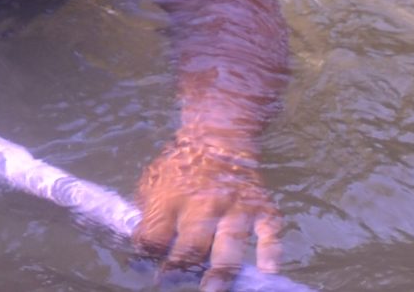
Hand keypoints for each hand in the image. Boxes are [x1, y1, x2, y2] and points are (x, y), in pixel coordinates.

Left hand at [133, 131, 281, 291]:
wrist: (217, 137)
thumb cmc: (180, 167)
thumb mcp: (153, 183)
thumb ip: (149, 215)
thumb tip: (143, 250)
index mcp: (170, 198)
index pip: (155, 235)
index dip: (150, 254)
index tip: (151, 268)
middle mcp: (203, 204)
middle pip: (191, 245)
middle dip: (181, 269)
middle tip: (174, 283)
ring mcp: (235, 207)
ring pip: (228, 244)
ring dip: (220, 271)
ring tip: (213, 290)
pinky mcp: (261, 208)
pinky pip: (269, 233)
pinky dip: (269, 252)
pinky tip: (266, 270)